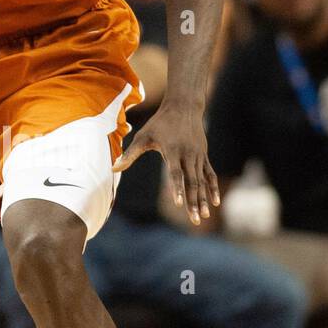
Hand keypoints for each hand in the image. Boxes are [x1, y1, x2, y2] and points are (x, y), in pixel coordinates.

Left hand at [113, 106, 219, 224]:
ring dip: (203, 199)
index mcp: (172, 150)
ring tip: (203, 216)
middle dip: (193, 202)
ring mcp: (198, 156)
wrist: (184, 107)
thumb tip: (113, 168)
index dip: (177, 188)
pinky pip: (210, 175)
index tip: (179, 204)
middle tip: (194, 220)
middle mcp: (188, 155)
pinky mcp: (204, 156)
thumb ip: (130, 154)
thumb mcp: (143, 136)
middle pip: (191, 182)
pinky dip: (212, 188)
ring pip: (202, 181)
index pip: (176, 173)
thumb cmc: (159, 123)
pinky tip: (215, 202)